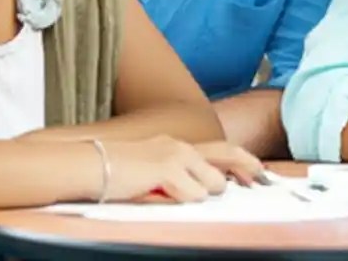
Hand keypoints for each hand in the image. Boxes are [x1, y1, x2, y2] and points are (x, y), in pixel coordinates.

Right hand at [97, 136, 263, 202]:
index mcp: (175, 145)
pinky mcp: (167, 169)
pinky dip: (183, 201)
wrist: (87, 164)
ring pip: (213, 185)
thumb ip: (174, 175)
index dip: (242, 160)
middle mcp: (180, 146)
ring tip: (176, 195)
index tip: (258, 172)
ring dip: (200, 195)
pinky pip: (193, 195)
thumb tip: (199, 189)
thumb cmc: (110, 172)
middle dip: (248, 167)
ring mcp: (175, 156)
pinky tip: (162, 196)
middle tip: (260, 180)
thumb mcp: (149, 169)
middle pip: (228, 154)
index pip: (219, 150)